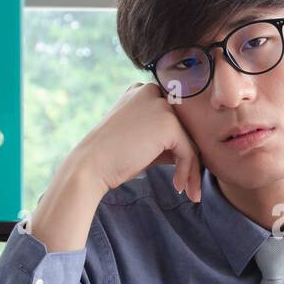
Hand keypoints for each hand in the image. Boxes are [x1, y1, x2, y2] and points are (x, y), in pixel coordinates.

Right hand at [26, 82, 201, 253]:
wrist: (91, 166)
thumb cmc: (112, 158)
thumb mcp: (141, 141)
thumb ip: (165, 140)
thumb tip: (193, 151)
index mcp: (142, 92)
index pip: (173, 117)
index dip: (180, 145)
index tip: (181, 170)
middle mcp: (152, 92)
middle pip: (185, 127)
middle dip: (191, 158)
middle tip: (190, 185)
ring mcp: (161, 106)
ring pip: (190, 141)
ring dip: (193, 169)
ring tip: (189, 191)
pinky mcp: (168, 124)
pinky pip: (188, 152)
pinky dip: (187, 171)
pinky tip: (177, 186)